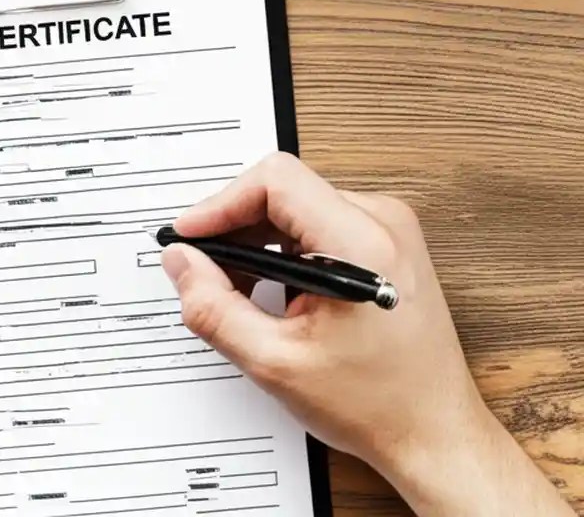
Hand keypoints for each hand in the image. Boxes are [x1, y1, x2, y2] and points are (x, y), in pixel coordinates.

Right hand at [163, 153, 571, 516]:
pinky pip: (319, 227)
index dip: (221, 204)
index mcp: (363, 244)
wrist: (434, 433)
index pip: (275, 181)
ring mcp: (389, 233)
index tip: (191, 235)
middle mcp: (383, 225)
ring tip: (239, 291)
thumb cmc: (377, 404)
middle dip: (234, 228)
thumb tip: (181, 263)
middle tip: (204, 270)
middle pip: (283, 192)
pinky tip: (272, 295)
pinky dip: (285, 253)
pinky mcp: (386, 248)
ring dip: (258, 243)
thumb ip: (213, 308)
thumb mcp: (274, 362)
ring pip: (298, 209)